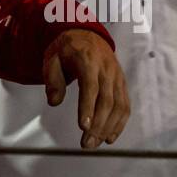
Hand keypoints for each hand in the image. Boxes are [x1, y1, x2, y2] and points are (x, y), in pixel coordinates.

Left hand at [42, 29, 130, 149]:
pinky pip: (125, 105)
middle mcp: (106, 69)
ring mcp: (117, 77)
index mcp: (88, 60)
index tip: (83, 126)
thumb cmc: (67, 48)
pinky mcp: (122, 84)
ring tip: (95, 143)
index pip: (90, 86)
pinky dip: (120, 123)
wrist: (86, 34)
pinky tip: (110, 137)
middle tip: (86, 143)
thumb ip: (52, 79)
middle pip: (106, 100)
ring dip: (109, 128)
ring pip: (119, 106)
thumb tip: (54, 101)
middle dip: (98, 125)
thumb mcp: (51, 57)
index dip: (87, 107)